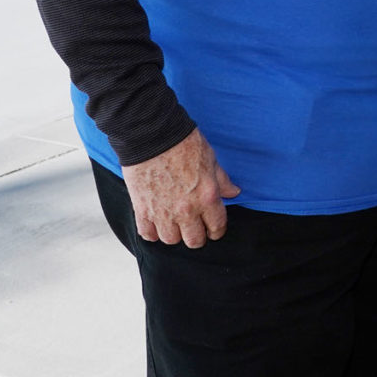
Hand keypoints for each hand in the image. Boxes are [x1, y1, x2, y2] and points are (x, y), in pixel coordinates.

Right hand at [121, 128, 239, 247]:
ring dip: (175, 234)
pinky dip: (152, 232)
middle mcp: (186, 210)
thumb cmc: (184, 144)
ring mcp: (163, 212)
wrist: (153, 135)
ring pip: (170, 240)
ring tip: (176, 224)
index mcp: (207, 197)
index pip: (217, 227)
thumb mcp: (211, 159)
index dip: (217, 231)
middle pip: (194, 241)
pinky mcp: (142, 209)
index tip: (214, 228)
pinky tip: (157, 223)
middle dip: (198, 237)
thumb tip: (234, 192)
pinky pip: (147, 234)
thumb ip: (222, 180)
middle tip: (196, 228)